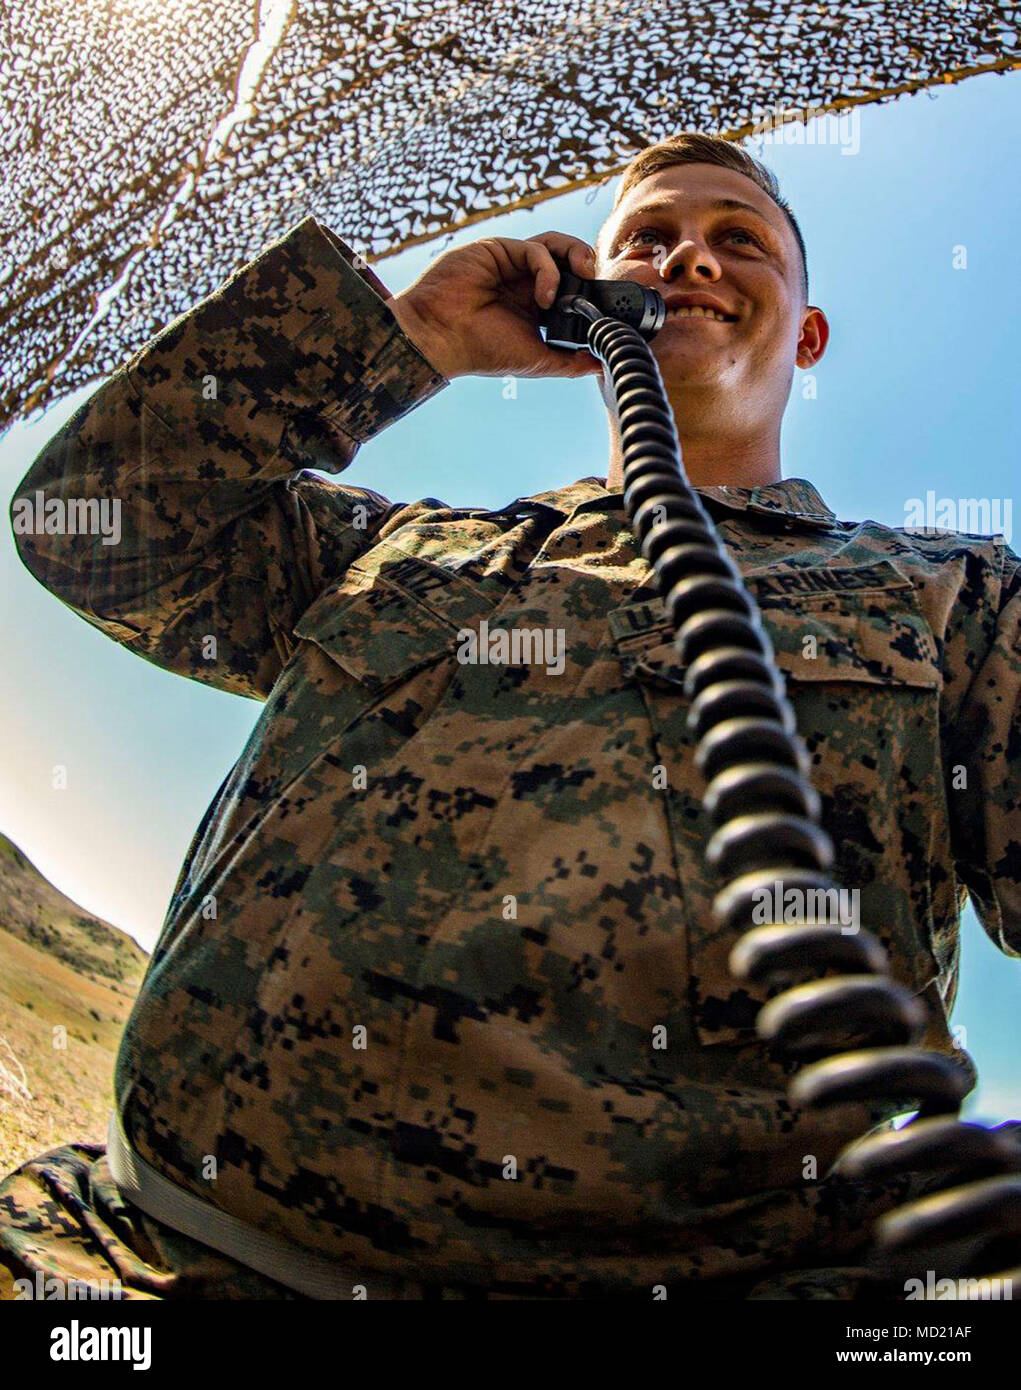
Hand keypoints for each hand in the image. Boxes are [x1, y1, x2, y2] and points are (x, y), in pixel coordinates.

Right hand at [387, 233, 604, 380]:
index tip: (606, 306)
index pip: (572, 287)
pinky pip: (536, 249)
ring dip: (577, 254)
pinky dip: (548, 270)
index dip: (591, 291)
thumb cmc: (481, 350)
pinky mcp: (500, 249)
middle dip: (589, 268)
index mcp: (534, 306)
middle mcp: (525, 282)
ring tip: (585, 273)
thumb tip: (601, 363)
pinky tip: (544, 297)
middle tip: (598, 285)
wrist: (441, 337)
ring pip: (556, 245)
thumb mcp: (537, 360)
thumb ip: (570, 361)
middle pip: (568, 260)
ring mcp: (512, 264)